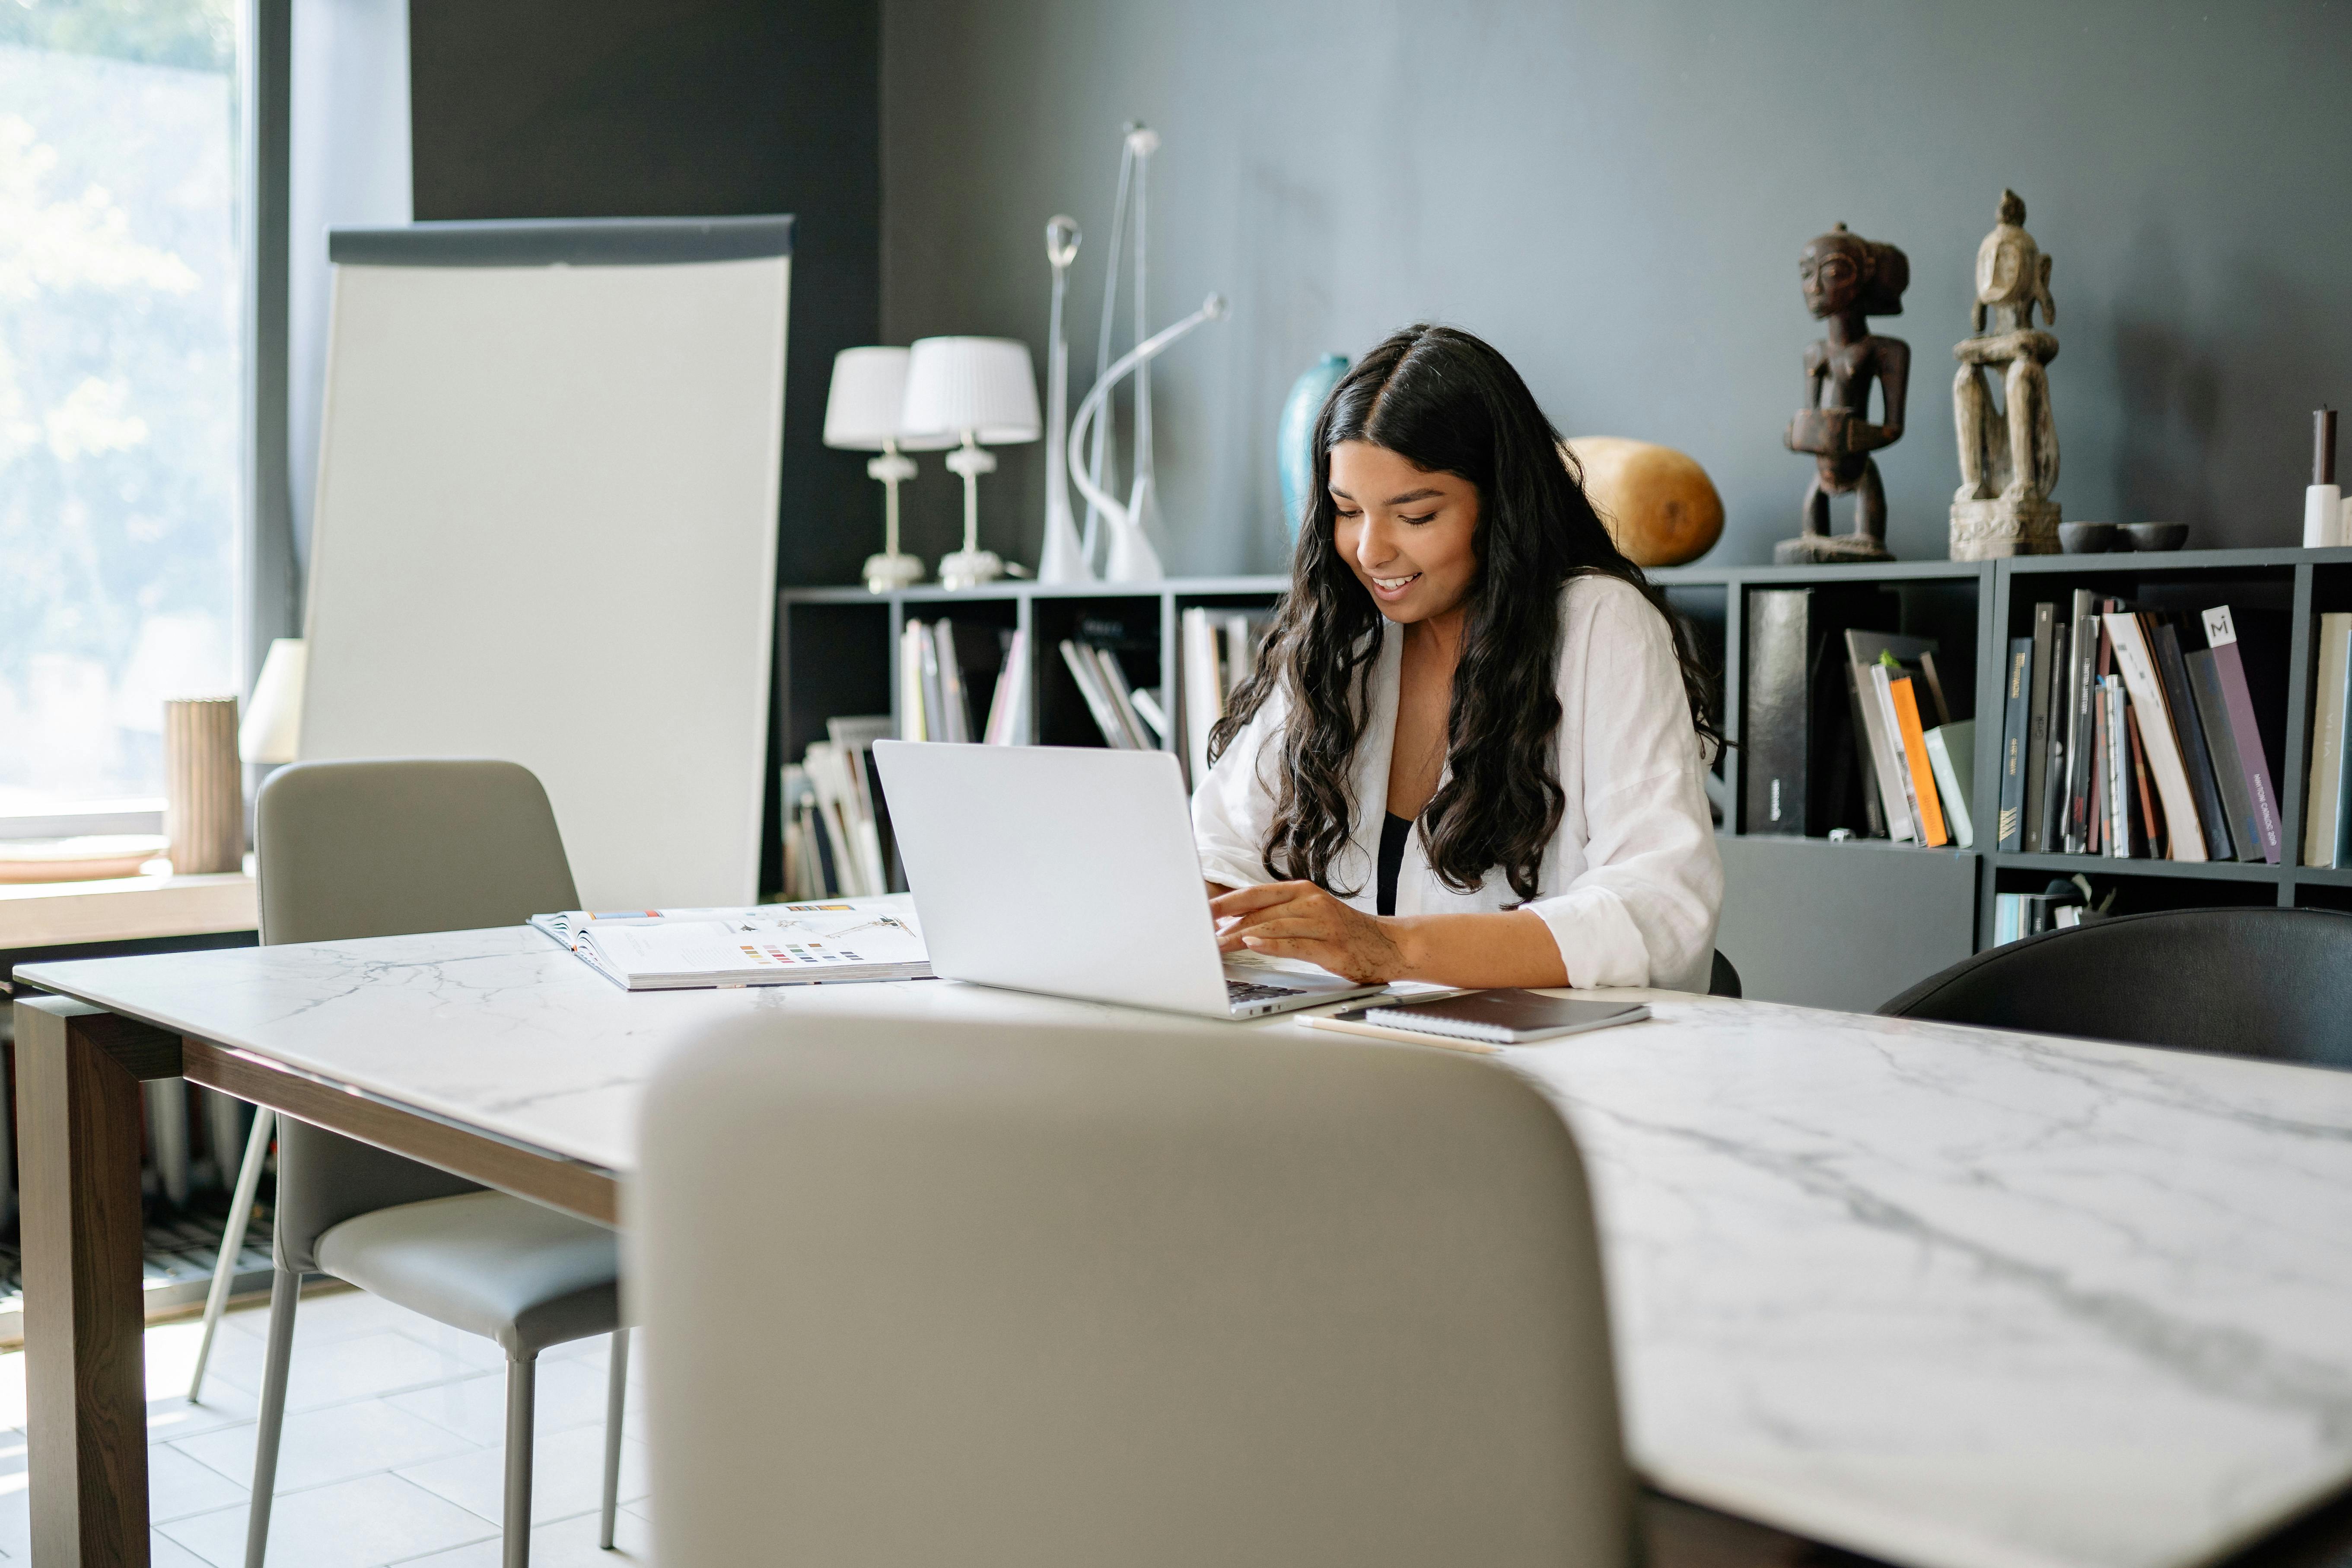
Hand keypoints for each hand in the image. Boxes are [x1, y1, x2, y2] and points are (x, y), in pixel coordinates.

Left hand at [1209, 881, 1408, 983]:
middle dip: (1226, 918)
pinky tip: (1251, 944)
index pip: (1256, 893)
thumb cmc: (1345, 933)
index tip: (1201, 909)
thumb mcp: (1311, 915)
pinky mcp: (1330, 947)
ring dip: (1241, 935)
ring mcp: (1322, 923)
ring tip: (1217, 943)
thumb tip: (1238, 924)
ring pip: (1273, 925)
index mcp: (1303, 892)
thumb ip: (1279, 916)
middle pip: (1260, 908)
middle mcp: (1311, 902)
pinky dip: (1271, 943)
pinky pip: (1295, 943)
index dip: (1226, 901)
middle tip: (1200, 928)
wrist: (1389, 946)